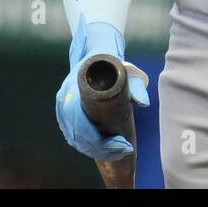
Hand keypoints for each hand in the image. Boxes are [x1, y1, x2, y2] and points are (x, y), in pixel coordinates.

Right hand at [55, 15, 149, 160]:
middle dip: (100, 148)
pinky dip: (90, 146)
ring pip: (75, 138)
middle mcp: (65, 99)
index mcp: (75, 87)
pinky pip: (75, 136)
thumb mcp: (126, 69)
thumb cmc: (111, 64)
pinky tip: (106, 149)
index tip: (121, 143)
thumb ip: (135, 84)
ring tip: (118, 151)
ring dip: (96, 150)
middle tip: (123, 149)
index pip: (80, 122)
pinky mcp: (67, 115)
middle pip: (77, 135)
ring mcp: (64, 108)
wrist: (97, 55)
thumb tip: (143, 102)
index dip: (97, 139)